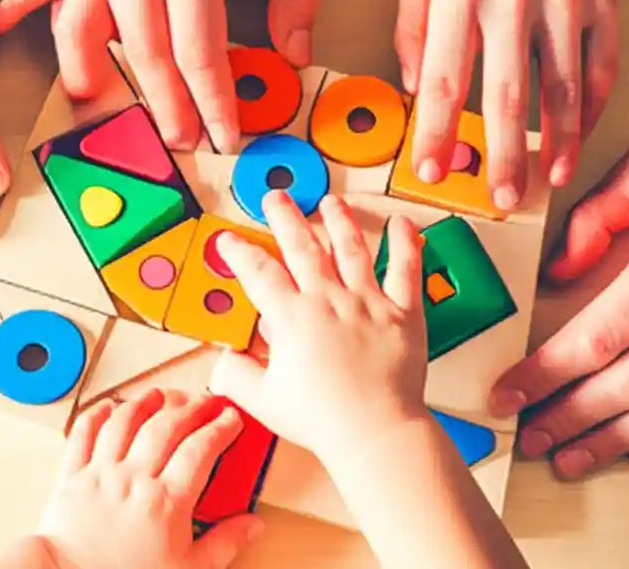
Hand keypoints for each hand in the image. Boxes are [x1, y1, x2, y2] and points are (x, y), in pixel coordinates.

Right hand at [0, 0, 319, 151]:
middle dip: (161, 105)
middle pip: (142, 52)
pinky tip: (2, 19)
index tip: (224, 134)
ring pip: (78, 21)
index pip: (199, 55)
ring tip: (91, 99)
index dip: (212, 104)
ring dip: (82, 67)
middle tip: (178, 139)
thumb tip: (292, 52)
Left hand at [31, 390, 262, 568]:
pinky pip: (83, 435)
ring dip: (145, 403)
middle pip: (167, 427)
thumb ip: (224, 543)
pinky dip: (95, 415)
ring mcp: (101, 473)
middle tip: (204, 401)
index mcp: (167, 501)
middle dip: (191, 408)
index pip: (201, 449)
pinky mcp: (72, 477)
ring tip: (160, 394)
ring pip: (125, 422)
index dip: (220, 428)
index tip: (230, 418)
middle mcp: (134, 478)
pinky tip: (107, 407)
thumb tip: (253, 524)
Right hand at [210, 192, 427, 462]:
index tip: (228, 239)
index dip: (240, 252)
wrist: (374, 432)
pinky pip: (405, 270)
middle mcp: (329, 300)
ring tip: (330, 201)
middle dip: (285, 218)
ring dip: (338, 220)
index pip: (259, 273)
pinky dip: (405, 244)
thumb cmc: (321, 419)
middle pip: (303, 247)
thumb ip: (236, 375)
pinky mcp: (402, 313)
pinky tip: (402, 223)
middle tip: (276, 197)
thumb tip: (223, 359)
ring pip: (351, 248)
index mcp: (292, 318)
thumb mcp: (263, 400)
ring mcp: (367, 302)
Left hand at [396, 0, 618, 206]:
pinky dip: (592, 108)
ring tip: (549, 179)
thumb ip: (410, 29)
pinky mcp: (600, 2)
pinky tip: (578, 138)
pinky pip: (601, 66)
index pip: (443, 75)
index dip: (435, 129)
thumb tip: (412, 88)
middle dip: (504, 153)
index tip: (432, 170)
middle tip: (502, 196)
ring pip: (564, 86)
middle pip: (507, 91)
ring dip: (559, 141)